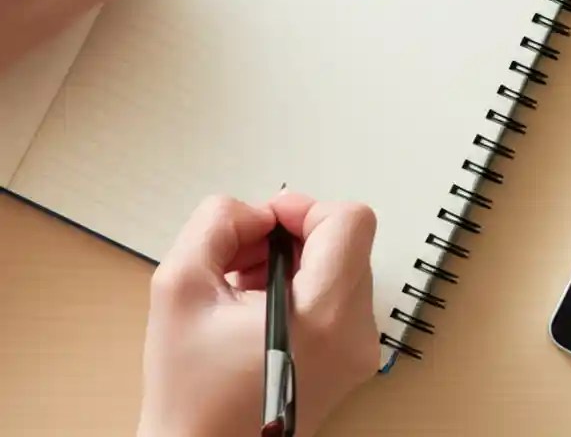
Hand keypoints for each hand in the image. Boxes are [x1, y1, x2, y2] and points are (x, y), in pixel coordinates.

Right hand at [138, 192, 381, 436]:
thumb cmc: (189, 393)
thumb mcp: (179, 287)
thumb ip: (215, 224)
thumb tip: (253, 210)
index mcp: (325, 314)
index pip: (351, 222)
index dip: (305, 209)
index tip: (266, 223)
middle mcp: (356, 333)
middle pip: (345, 243)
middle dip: (290, 238)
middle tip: (240, 262)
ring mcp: (359, 350)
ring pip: (342, 267)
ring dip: (293, 264)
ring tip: (243, 292)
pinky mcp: (352, 360)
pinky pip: (339, 299)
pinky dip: (302, 291)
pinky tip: (258, 313)